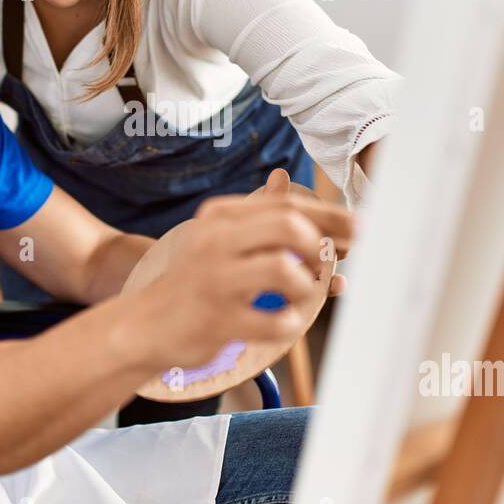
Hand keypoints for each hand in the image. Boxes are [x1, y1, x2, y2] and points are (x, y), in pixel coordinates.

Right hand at [126, 179, 353, 367]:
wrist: (145, 325)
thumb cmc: (194, 280)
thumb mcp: (217, 238)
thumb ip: (254, 213)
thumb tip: (283, 177)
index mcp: (219, 218)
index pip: (285, 205)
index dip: (330, 217)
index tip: (358, 229)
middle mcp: (215, 242)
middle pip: (289, 227)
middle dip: (320, 246)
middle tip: (326, 265)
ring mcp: (215, 282)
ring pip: (285, 270)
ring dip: (307, 288)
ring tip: (299, 297)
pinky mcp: (218, 320)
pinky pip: (276, 320)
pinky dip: (290, 323)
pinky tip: (281, 321)